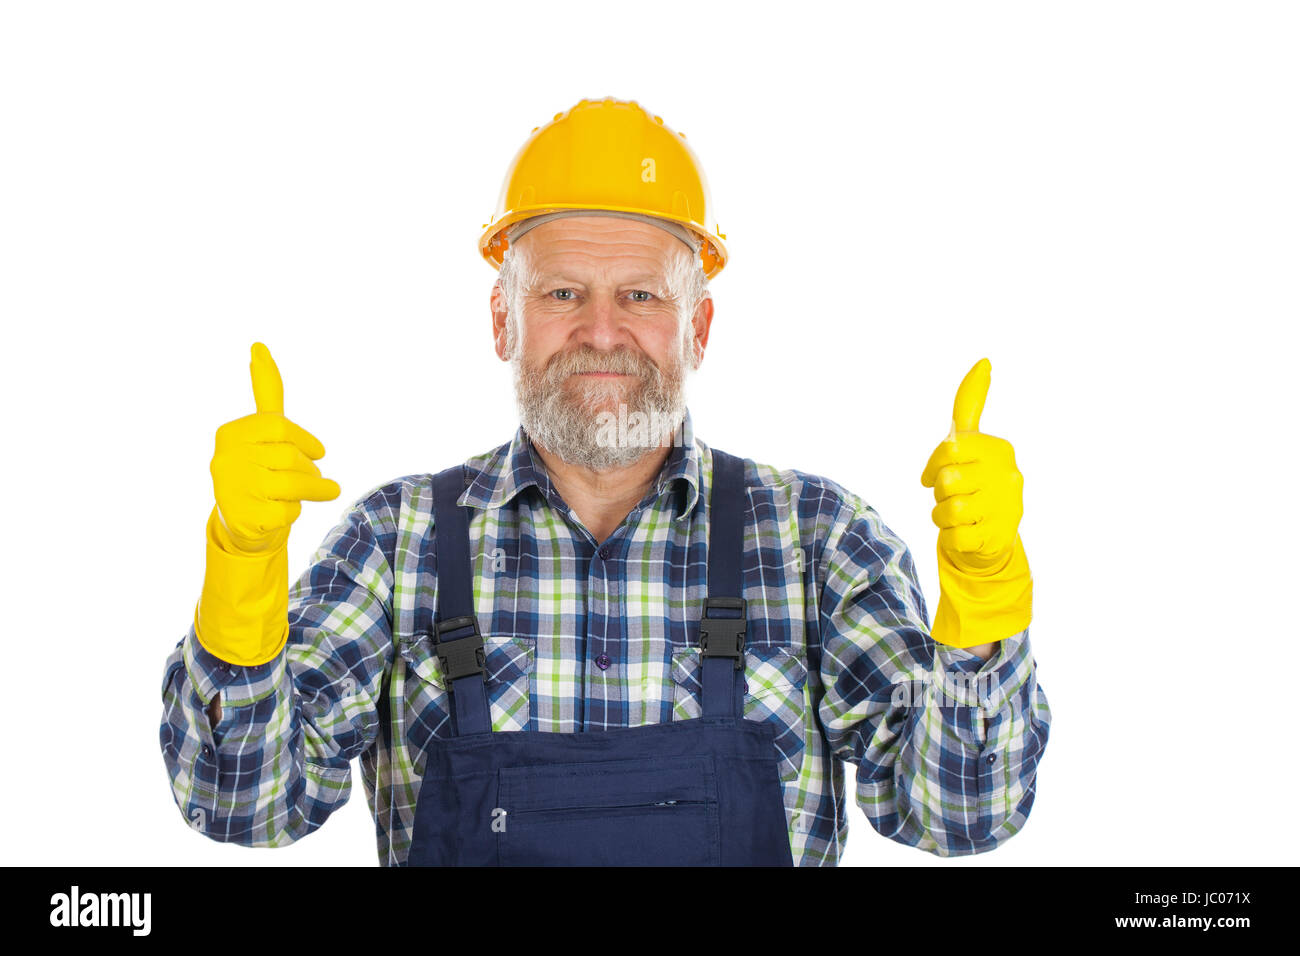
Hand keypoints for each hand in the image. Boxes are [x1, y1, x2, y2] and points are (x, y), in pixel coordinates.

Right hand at [209, 343, 339, 552]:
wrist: (242, 518)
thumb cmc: (259, 465)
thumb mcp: (263, 427)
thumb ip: (265, 389)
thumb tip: (258, 346)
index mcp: (230, 433)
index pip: (280, 427)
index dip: (306, 441)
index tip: (319, 452)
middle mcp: (224, 459)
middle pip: (290, 457)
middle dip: (310, 468)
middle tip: (315, 475)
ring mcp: (232, 489)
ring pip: (293, 484)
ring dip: (314, 489)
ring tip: (324, 491)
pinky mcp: (244, 516)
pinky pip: (289, 510)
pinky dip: (296, 510)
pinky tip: (283, 509)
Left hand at [920, 358, 1023, 574]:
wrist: (991, 535)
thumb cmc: (974, 481)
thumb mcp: (970, 441)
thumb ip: (970, 403)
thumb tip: (984, 362)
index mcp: (999, 449)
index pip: (949, 449)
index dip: (934, 466)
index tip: (936, 474)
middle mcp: (1009, 476)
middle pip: (946, 481)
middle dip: (940, 494)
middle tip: (954, 497)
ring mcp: (1006, 508)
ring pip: (947, 510)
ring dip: (943, 516)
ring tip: (959, 515)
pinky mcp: (997, 538)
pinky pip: (953, 536)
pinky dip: (950, 537)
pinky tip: (966, 532)